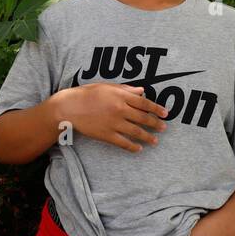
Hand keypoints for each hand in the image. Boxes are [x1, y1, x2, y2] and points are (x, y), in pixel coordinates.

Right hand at [53, 83, 168, 152]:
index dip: (156, 109)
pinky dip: (133, 147)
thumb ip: (125, 89)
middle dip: (155, 124)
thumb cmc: (86, 94)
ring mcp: (114, 123)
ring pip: (136, 132)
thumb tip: (142, 91)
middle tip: (163, 128)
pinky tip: (139, 149)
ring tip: (155, 140)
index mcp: (121, 96)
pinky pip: (123, 143)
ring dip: (148, 137)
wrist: (69, 107)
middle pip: (143, 118)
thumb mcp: (106, 87)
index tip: (165, 113)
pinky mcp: (107, 135)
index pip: (144, 103)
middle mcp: (120, 109)